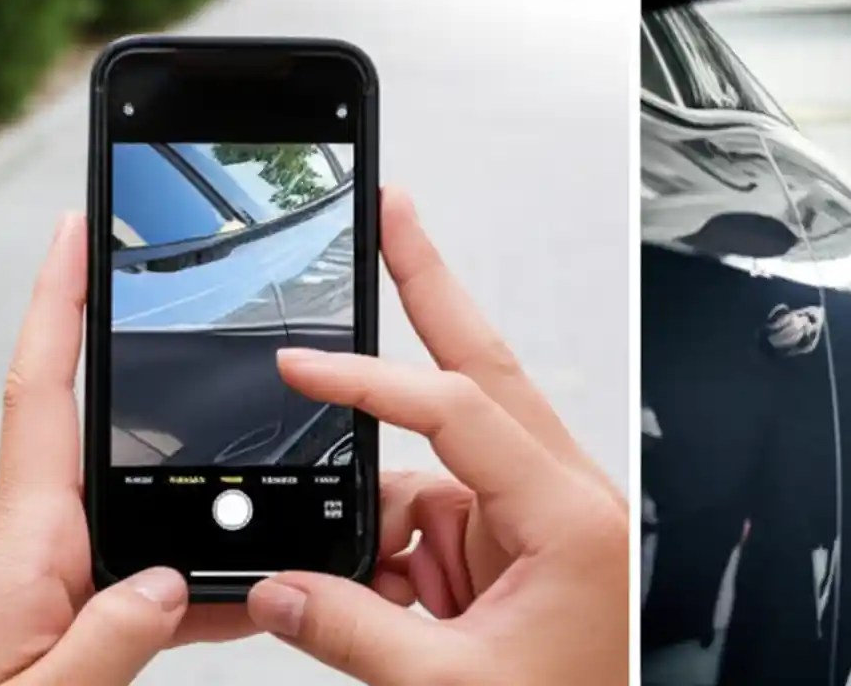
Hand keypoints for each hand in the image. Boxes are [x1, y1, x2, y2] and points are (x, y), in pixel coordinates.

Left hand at [0, 214, 256, 685]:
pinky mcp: (82, 605)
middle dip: (153, 372)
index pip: (42, 396)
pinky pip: (160, 570)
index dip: (60, 308)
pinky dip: (210, 578)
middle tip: (207, 322)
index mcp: (24, 542)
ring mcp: (65, 570)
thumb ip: (103, 644)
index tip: (81, 237)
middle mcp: (43, 540)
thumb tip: (168, 584)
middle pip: (102, 428)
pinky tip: (251, 589)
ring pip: (151, 500)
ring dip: (211, 496)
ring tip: (277, 507)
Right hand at [244, 186, 627, 684]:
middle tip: (394, 216)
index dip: (374, 383)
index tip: (305, 369)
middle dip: (430, 292)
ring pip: (438, 463)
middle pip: (483, 371)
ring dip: (384, 507)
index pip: (462, 413)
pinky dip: (392, 541)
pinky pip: (434, 513)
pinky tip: (393, 597)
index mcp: (571, 518)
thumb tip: (279, 589)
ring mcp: (536, 516)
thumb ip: (356, 635)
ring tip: (392, 596)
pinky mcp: (514, 541)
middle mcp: (561, 499)